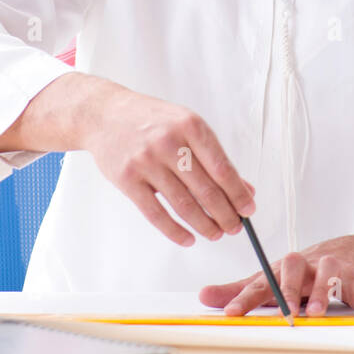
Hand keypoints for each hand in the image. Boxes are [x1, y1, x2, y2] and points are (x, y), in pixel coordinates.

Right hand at [85, 86, 255, 246]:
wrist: (105, 115)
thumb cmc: (151, 120)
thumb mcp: (187, 126)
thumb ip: (214, 157)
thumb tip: (244, 189)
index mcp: (191, 126)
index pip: (222, 168)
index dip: (238, 194)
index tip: (248, 210)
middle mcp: (169, 142)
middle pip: (205, 190)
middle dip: (225, 215)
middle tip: (235, 228)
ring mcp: (146, 161)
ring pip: (183, 204)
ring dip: (204, 225)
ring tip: (215, 234)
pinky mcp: (127, 179)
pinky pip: (156, 213)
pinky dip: (175, 231)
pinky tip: (188, 238)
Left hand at [199, 232, 353, 315]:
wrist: (348, 252)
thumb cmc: (303, 271)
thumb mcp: (271, 279)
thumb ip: (240, 290)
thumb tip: (204, 295)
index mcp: (280, 269)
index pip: (259, 283)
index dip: (244, 298)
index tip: (230, 313)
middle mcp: (303, 266)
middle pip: (292, 271)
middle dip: (286, 291)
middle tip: (281, 313)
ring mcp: (330, 268)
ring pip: (326, 275)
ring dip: (320, 293)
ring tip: (315, 313)